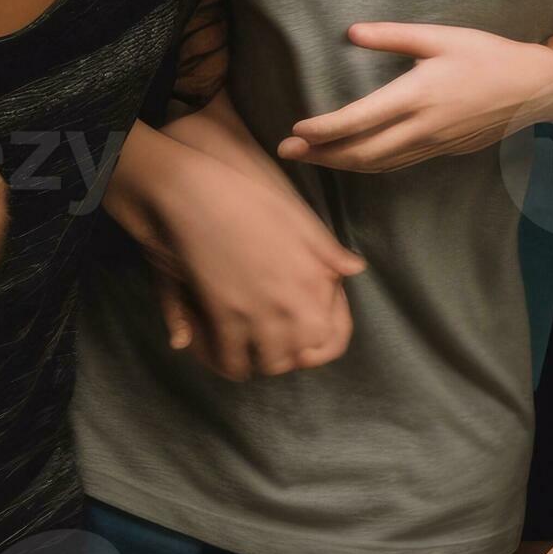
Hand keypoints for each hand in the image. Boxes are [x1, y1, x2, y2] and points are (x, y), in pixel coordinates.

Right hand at [117, 149, 363, 379]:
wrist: (198, 190)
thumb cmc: (249, 196)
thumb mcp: (300, 218)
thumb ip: (328, 250)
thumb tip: (354, 268)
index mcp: (318, 280)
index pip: (333, 336)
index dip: (320, 345)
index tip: (304, 340)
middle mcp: (296, 303)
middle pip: (302, 354)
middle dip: (290, 355)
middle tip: (272, 344)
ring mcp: (261, 312)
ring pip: (270, 362)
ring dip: (261, 360)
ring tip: (249, 349)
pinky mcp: (225, 315)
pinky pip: (232, 358)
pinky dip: (227, 362)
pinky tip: (221, 352)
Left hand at [282, 24, 552, 171]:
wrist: (535, 89)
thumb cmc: (488, 56)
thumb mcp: (440, 37)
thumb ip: (393, 36)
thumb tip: (351, 32)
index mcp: (417, 95)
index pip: (359, 120)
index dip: (323, 130)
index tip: (295, 130)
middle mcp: (422, 127)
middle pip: (361, 152)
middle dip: (321, 155)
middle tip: (285, 152)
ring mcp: (433, 144)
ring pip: (378, 163)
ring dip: (340, 164)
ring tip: (310, 159)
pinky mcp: (443, 151)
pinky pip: (396, 164)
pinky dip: (367, 164)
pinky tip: (352, 159)